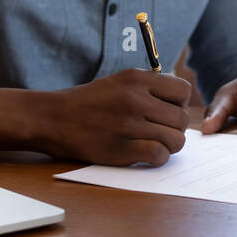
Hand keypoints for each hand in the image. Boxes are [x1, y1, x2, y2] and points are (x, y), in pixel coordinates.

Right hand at [39, 69, 191, 165]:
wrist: (53, 118)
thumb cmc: (89, 102)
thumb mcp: (119, 81)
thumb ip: (149, 87)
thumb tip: (179, 99)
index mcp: (137, 79)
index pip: (183, 91)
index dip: (180, 104)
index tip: (167, 111)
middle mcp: (135, 99)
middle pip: (182, 119)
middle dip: (176, 128)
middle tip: (161, 132)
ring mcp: (128, 124)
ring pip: (176, 139)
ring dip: (169, 145)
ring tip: (154, 143)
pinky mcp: (121, 149)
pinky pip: (159, 155)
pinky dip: (157, 158)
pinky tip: (145, 154)